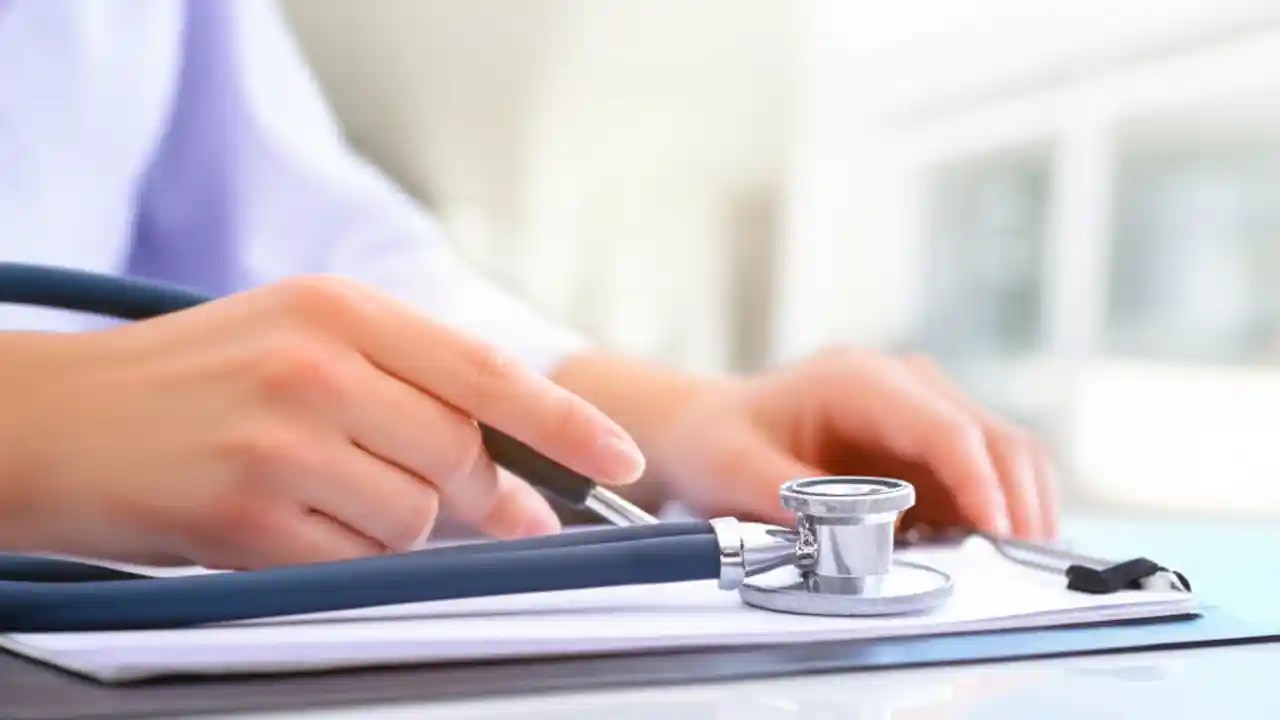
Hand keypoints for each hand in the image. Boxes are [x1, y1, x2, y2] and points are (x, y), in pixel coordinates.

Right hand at [0, 277, 643, 566]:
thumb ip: (412, 395)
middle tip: (470, 506)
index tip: (622, 460)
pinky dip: (344, 559)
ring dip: (395, 527)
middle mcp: (317, 365)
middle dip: (478, 495)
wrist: (58, 418)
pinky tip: (292, 525)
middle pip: (461, 456)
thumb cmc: (190, 379)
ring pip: (415, 518)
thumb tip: (516, 488)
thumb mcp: (304, 342)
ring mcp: (280, 441)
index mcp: (341, 309)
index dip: (568, 424)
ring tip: (324, 494)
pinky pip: (355, 564)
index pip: (487, 372)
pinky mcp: (245, 516)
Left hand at [652, 348, 1056, 538]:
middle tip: (1016, 568)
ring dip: (1017, 511)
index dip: (978, 480)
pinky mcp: (929, 450)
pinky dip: (997, 518)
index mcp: (858, 381)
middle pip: (994, 438)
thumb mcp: (731, 469)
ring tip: (1008, 568)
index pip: (944, 427)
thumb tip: (843, 528)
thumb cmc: (720, 442)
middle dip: (1016, 502)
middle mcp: (904, 387)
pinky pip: (986, 480)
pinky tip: (982, 556)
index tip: (995, 530)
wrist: (711, 431)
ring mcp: (923, 415)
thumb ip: (781, 495)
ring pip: (1006, 457)